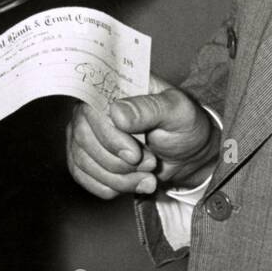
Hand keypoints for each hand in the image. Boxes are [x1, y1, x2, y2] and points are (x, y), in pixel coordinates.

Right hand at [66, 74, 219, 199]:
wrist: (188, 155)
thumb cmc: (184, 126)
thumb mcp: (178, 112)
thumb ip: (149, 108)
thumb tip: (116, 112)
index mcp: (116, 84)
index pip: (91, 105)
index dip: (108, 134)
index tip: (135, 155)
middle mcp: (96, 105)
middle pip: (84, 135)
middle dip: (118, 161)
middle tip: (151, 163)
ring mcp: (88, 130)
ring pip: (83, 160)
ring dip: (118, 178)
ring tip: (148, 176)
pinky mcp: (87, 155)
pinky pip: (83, 175)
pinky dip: (110, 186)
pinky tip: (134, 182)